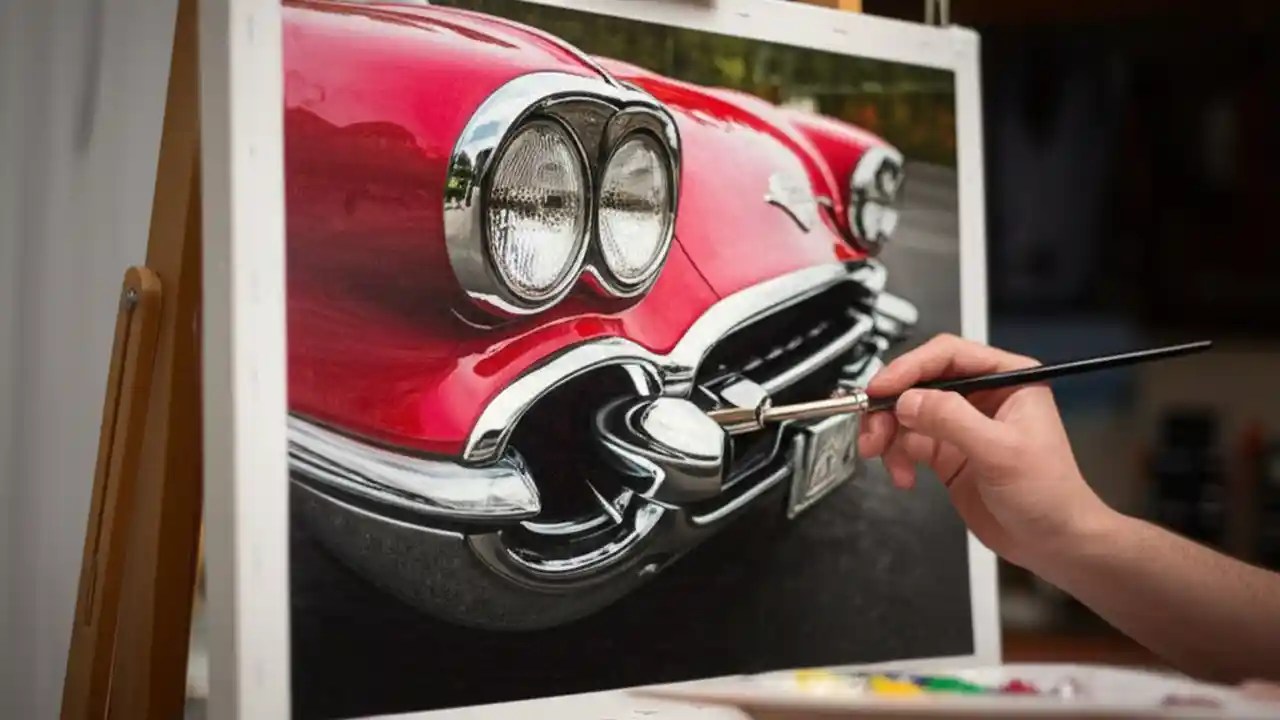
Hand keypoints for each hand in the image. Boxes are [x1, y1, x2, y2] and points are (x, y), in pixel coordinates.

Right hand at [857, 334, 1116, 568]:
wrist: (1054, 544)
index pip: (948, 355)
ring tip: (878, 456)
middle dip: (891, 405)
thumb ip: (950, 420)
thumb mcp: (999, 450)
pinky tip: (903, 479)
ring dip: (887, 434)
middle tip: (871, 431)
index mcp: (1006, 378)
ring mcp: (962, 425)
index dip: (909, 367)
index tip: (880, 388)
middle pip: (920, 383)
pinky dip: (896, 457)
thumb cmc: (1046, 493)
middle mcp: (981, 395)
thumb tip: (905, 400)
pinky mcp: (947, 454)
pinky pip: (908, 444)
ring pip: (908, 413)